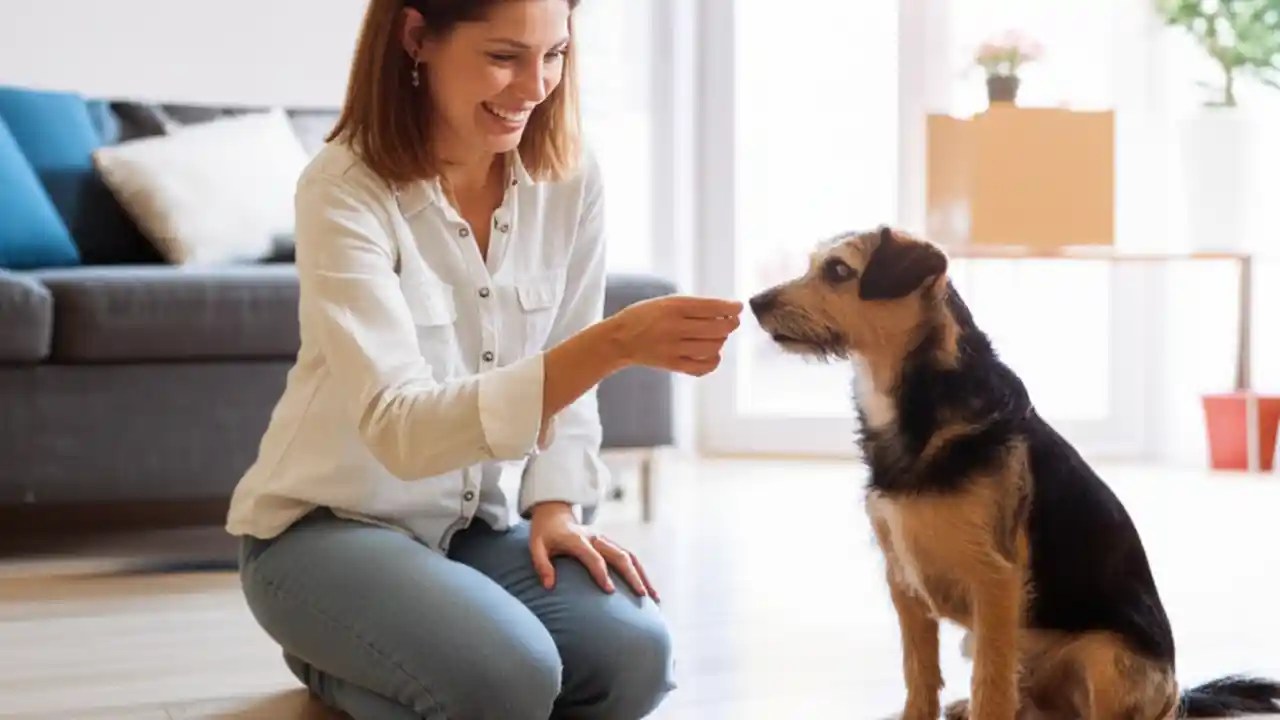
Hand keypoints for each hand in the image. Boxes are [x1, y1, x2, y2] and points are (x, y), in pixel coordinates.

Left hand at [528, 502, 658, 601]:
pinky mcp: (610, 544)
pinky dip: (640, 573)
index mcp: (578, 540)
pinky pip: (629, 558)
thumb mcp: (536, 547)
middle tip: (641, 596)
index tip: (610, 591)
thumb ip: (542, 565)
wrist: (555, 515)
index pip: (593, 557)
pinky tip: (648, 589)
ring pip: (629, 556)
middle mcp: (596, 538)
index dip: (601, 573)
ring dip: (642, 576)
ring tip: (654, 597)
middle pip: (619, 556)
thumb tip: (549, 586)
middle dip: (632, 576)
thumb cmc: (544, 535)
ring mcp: (605, 540)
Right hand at [607, 295, 742, 376]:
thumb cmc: (644, 317)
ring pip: (712, 347)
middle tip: (731, 322)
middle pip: (716, 328)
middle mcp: (674, 326)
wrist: (618, 340)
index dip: (730, 308)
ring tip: (717, 336)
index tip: (738, 307)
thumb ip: (691, 306)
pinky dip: (713, 361)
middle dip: (730, 325)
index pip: (711, 307)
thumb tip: (724, 312)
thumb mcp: (664, 302)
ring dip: (721, 341)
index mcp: (673, 306)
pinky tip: (712, 354)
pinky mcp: (672, 364)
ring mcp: (673, 348)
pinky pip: (702, 367)